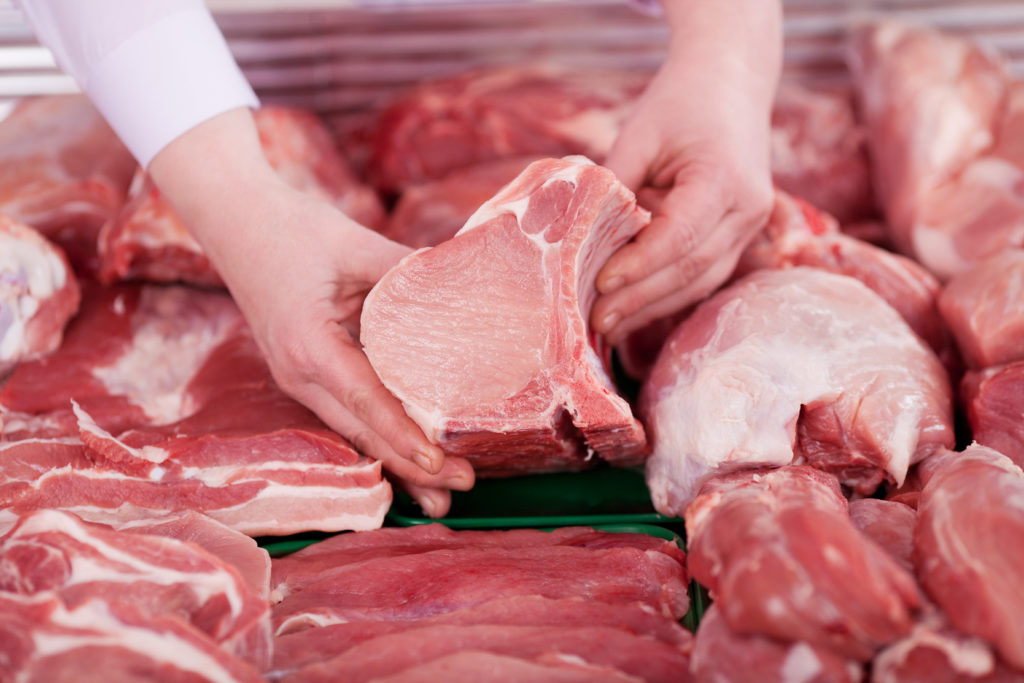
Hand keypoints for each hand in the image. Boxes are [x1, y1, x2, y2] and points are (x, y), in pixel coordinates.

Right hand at [150, 108, 474, 517]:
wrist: (236, 220)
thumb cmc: (293, 229)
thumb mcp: (354, 243)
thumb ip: (406, 270)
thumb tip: (462, 289)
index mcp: (308, 344)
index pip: (364, 399)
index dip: (401, 433)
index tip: (436, 460)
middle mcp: (298, 372)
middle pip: (360, 430)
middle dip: (409, 466)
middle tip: (462, 485)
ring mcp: (298, 378)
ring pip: (353, 430)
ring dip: (395, 462)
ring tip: (440, 495)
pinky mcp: (306, 373)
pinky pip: (347, 414)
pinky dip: (378, 437)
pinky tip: (406, 460)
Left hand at [591, 0, 781, 346]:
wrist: (732, 81)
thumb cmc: (680, 102)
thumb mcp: (640, 134)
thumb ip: (614, 185)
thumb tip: (577, 239)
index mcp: (724, 178)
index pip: (680, 236)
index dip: (639, 265)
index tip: (599, 283)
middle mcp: (748, 208)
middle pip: (691, 268)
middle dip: (641, 300)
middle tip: (595, 322)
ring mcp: (751, 225)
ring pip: (701, 281)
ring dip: (653, 308)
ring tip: (609, 327)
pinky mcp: (741, 235)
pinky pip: (704, 275)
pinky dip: (668, 295)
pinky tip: (634, 311)